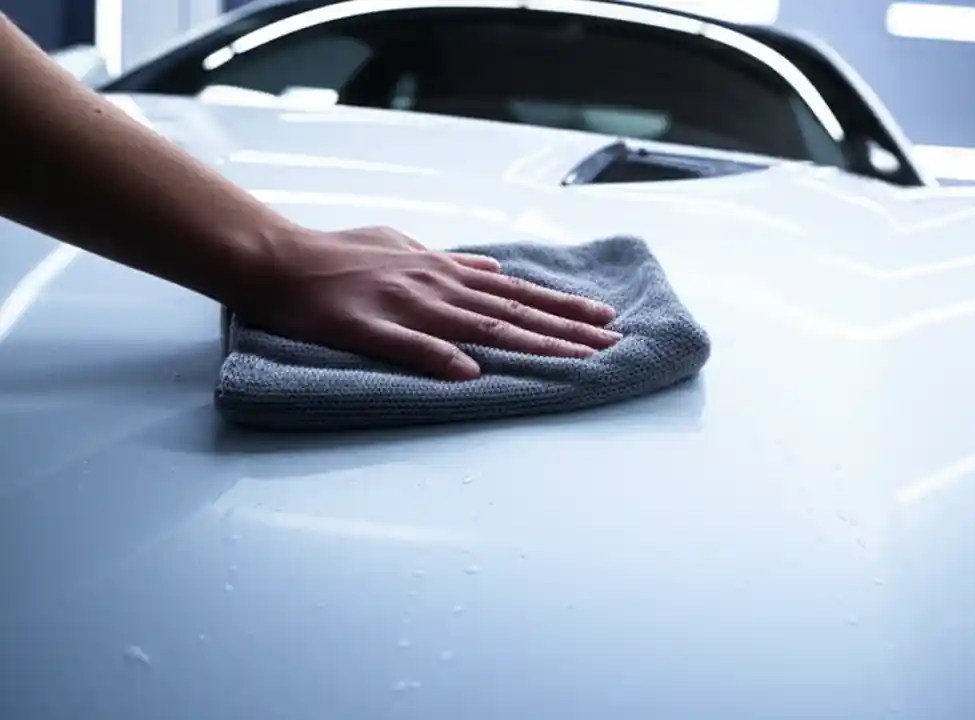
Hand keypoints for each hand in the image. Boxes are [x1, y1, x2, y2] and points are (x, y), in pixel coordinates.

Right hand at [232, 226, 619, 379]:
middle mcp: (438, 286)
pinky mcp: (369, 329)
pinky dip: (442, 358)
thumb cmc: (338, 252)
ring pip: (481, 328)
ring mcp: (406, 308)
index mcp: (445, 271)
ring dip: (532, 344)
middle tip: (613, 344)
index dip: (563, 307)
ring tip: (575, 359)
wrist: (278, 258)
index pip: (517, 293)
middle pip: (515, 312)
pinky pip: (410, 347)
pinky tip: (472, 375)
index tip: (605, 319)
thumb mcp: (404, 244)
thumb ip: (452, 260)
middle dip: (568, 330)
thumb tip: (493, 268)